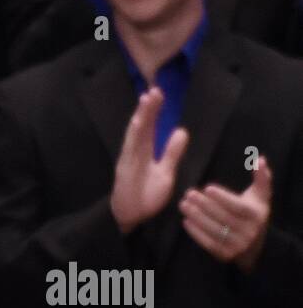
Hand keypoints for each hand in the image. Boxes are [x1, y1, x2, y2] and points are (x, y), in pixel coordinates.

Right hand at [110, 87, 188, 234]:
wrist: (131, 217)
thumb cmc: (146, 197)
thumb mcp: (165, 172)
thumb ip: (172, 153)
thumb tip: (181, 131)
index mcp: (144, 152)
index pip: (149, 128)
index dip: (154, 112)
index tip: (159, 95)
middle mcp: (134, 153)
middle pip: (141, 127)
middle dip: (147, 109)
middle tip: (154, 90)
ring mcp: (128, 160)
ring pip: (135, 134)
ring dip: (141, 116)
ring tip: (148, 99)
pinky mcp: (125, 169)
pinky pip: (130, 149)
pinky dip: (134, 134)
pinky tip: (138, 122)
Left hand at [178, 158, 271, 272]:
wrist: (255, 245)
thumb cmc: (254, 212)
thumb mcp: (261, 195)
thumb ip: (261, 177)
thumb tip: (259, 160)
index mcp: (257, 215)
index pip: (238, 206)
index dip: (222, 197)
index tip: (207, 188)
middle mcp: (249, 231)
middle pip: (223, 217)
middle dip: (204, 205)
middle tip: (188, 193)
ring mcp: (237, 245)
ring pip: (214, 230)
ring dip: (196, 217)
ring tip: (184, 205)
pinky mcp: (225, 254)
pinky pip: (208, 243)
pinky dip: (196, 233)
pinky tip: (186, 221)